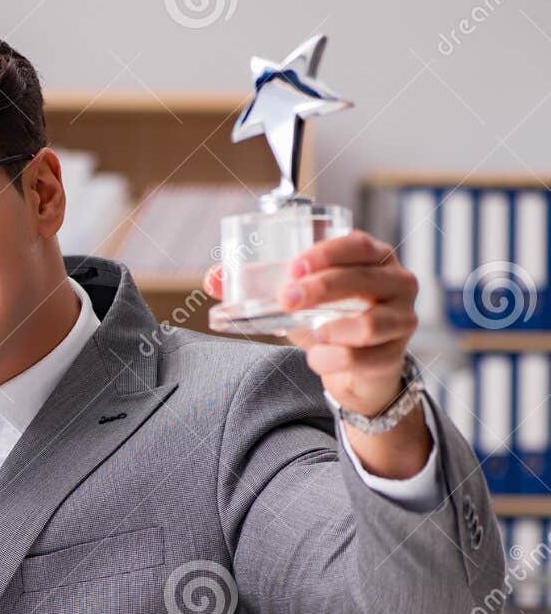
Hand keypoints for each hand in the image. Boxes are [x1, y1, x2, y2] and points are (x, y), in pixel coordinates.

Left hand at [204, 229, 418, 414]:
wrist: (355, 368)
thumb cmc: (328, 321)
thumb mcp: (296, 301)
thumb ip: (257, 287)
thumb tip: (212, 278)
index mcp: (373, 259)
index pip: (357, 244)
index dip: (326, 252)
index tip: (293, 266)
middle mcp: (396, 283)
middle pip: (362, 280)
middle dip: (320, 288)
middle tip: (285, 299)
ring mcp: (401, 318)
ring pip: (370, 323)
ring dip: (330, 330)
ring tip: (310, 334)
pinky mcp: (395, 354)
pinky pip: (363, 358)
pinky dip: (332, 361)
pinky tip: (317, 359)